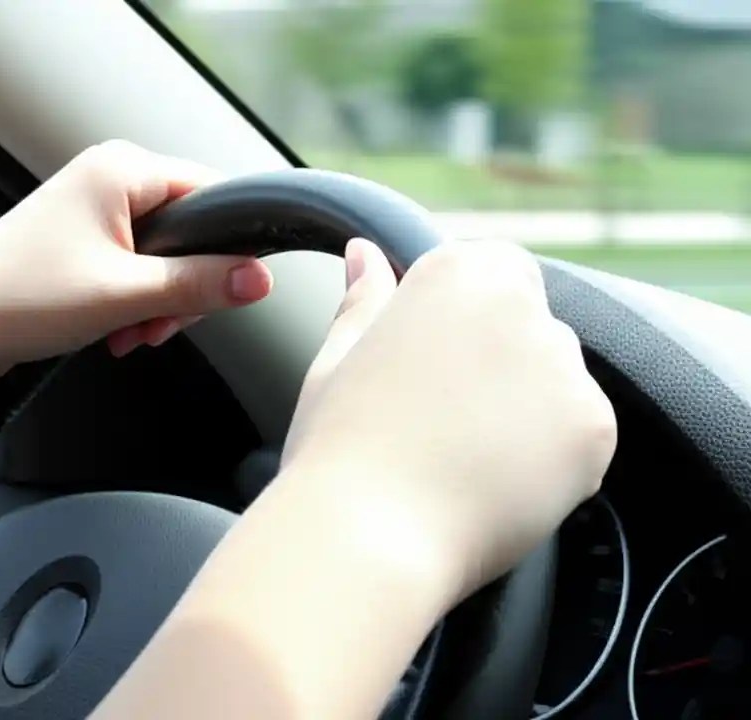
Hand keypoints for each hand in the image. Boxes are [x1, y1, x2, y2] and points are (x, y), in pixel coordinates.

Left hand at [0, 140, 273, 379]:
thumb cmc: (20, 299)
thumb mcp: (125, 295)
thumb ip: (199, 284)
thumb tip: (258, 279)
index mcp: (120, 169)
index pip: (211, 192)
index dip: (226, 245)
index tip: (228, 288)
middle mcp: (106, 178)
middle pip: (188, 230)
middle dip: (182, 287)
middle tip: (159, 324)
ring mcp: (90, 210)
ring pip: (161, 257)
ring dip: (156, 303)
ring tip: (129, 334)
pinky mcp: (77, 241)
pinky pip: (131, 269)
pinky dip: (131, 303)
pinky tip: (115, 332)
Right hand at [280, 240, 615, 604]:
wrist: (368, 538)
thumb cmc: (339, 450)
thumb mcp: (337, 360)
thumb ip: (364, 300)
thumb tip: (365, 254)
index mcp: (456, 276)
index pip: (492, 266)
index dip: (460, 318)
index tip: (430, 360)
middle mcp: (521, 308)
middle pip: (529, 321)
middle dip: (497, 359)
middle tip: (438, 415)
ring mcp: (563, 368)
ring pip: (556, 377)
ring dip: (525, 405)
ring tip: (461, 453)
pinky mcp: (592, 430)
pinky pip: (579, 432)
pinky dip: (549, 455)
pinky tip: (491, 478)